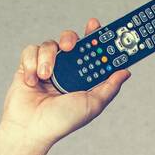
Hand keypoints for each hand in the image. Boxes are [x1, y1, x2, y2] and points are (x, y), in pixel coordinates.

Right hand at [0, 17, 131, 154]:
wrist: (30, 128)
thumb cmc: (61, 121)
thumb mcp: (92, 104)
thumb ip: (110, 87)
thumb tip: (126, 72)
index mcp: (81, 78)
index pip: (90, 52)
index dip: (95, 36)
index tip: (95, 25)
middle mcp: (65, 70)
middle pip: (70, 41)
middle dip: (70, 38)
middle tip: (69, 46)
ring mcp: (46, 67)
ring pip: (49, 44)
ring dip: (48, 58)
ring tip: (45, 76)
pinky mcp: (28, 66)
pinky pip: (31, 50)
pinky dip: (32, 63)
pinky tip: (33, 80)